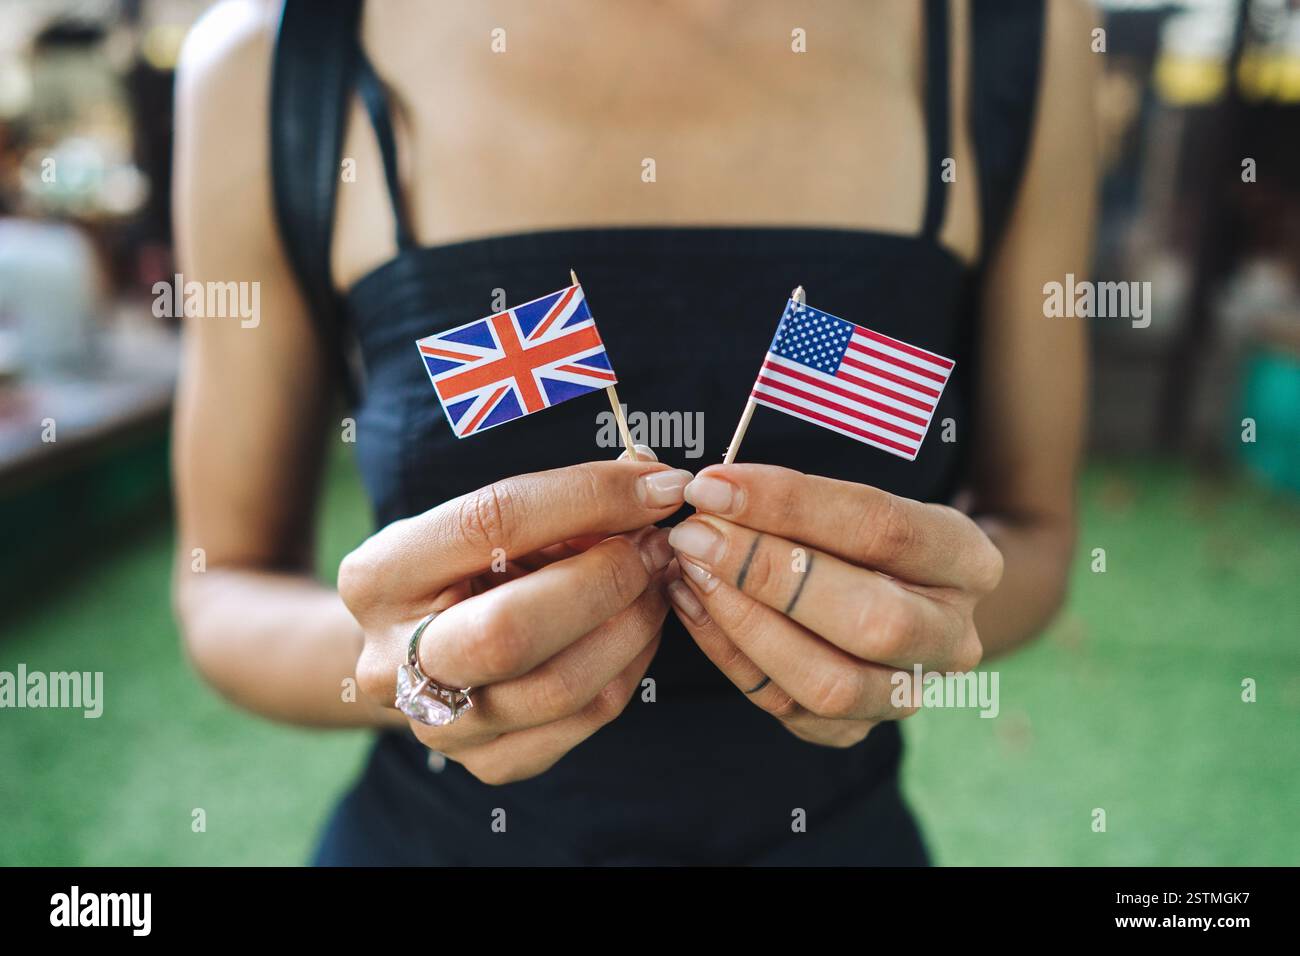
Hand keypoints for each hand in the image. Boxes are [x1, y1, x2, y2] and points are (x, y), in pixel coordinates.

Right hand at [339, 457, 690, 782]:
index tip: (657, 485)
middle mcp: (392, 662)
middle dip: (605, 580)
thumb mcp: (487, 523)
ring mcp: (439, 725)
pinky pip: (586, 718)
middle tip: (655, 547)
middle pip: (510, 631)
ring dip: (633, 624)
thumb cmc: (466, 566)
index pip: (491, 524)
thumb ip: (558, 506)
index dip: (587, 498)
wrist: (422, 645)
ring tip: (657, 580)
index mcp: (378, 576)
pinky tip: (638, 626)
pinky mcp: (490, 762)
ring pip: (561, 687)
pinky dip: (631, 665)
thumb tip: (653, 491)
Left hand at [664, 464, 1002, 746]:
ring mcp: (906, 692)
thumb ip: (801, 496)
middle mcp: (952, 637)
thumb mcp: (855, 497)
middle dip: (770, 574)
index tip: (715, 486)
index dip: (792, 506)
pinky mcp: (854, 728)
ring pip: (831, 682)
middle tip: (696, 536)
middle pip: (872, 619)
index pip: (883, 530)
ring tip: (690, 571)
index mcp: (967, 561)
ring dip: (745, 624)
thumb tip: (716, 492)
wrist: (891, 591)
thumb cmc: (858, 529)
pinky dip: (728, 654)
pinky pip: (785, 706)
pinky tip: (691, 605)